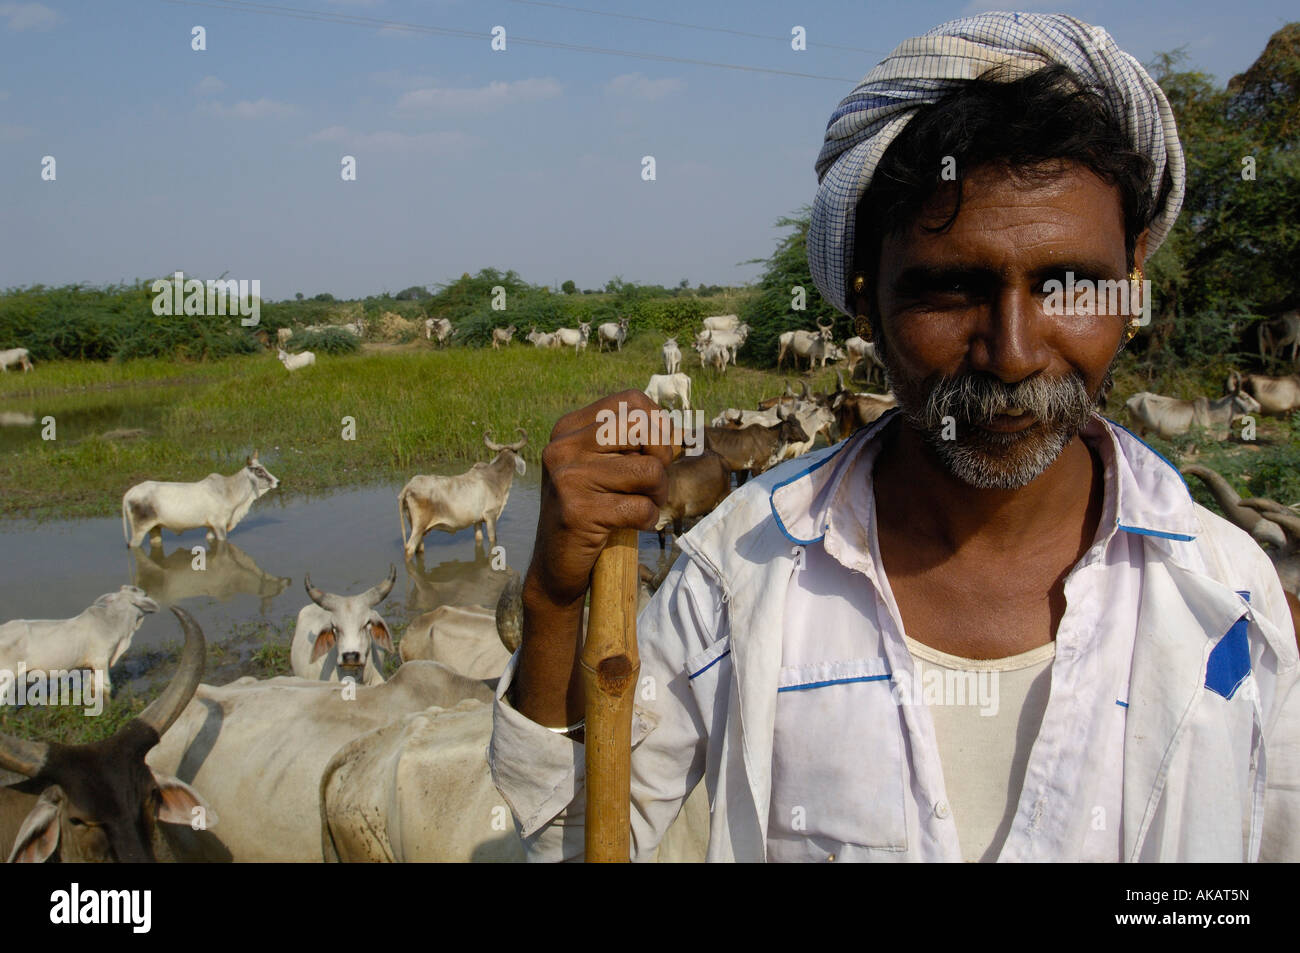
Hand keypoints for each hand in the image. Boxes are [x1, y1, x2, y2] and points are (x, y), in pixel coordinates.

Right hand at [515, 390, 673, 725]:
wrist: (555, 566)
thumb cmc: (590, 511)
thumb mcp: (602, 467)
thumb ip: (631, 444)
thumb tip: (679, 434)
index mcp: (568, 429)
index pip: (632, 401)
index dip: (658, 424)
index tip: (656, 452)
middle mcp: (563, 447)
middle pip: (643, 428)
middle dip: (662, 457)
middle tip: (652, 483)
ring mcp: (567, 478)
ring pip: (650, 470)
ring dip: (657, 495)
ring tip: (640, 507)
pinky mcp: (577, 512)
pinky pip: (641, 508)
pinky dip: (647, 520)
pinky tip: (630, 526)